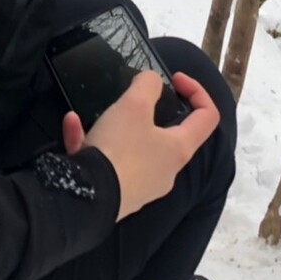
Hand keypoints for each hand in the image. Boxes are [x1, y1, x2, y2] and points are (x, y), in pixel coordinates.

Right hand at [59, 71, 219, 220]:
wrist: (86, 201)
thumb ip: (148, 85)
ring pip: (132, 148)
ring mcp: (140, 187)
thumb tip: (151, 82)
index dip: (197, 91)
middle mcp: (165, 171)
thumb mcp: (134, 105)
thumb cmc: (119, 150)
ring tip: (96, 114)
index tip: (175, 78)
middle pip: (168, 135)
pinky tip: (72, 125)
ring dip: (114, 128)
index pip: (207, 117)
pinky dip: (91, 143)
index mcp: (179, 150)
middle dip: (150, 112)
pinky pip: (106, 163)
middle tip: (132, 100)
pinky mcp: (115, 196)